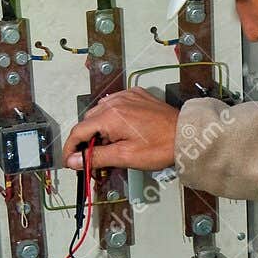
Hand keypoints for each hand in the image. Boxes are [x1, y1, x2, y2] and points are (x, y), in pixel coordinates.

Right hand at [62, 87, 179, 172]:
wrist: (186, 135)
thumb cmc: (160, 146)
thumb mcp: (125, 156)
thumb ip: (96, 157)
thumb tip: (73, 160)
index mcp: (109, 116)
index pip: (78, 131)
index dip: (71, 148)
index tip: (70, 161)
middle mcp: (115, 101)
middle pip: (88, 122)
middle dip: (86, 141)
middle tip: (92, 160)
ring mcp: (126, 96)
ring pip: (101, 113)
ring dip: (99, 130)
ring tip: (108, 149)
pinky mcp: (136, 96)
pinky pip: (115, 106)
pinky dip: (112, 119)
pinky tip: (120, 133)